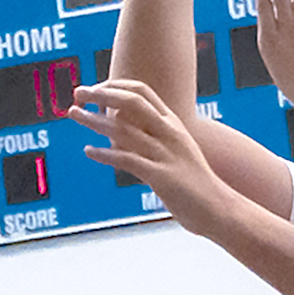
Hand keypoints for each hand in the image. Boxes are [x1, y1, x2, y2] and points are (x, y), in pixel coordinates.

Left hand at [69, 79, 230, 235]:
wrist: (219, 209)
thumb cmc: (195, 183)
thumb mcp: (178, 152)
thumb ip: (155, 139)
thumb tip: (126, 135)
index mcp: (174, 124)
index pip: (142, 91)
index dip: (115, 85)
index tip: (95, 89)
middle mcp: (170, 134)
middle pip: (131, 101)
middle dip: (101, 94)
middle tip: (78, 94)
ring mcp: (165, 154)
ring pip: (123, 128)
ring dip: (94, 120)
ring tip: (74, 115)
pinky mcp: (161, 176)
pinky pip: (126, 159)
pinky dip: (104, 153)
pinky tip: (89, 151)